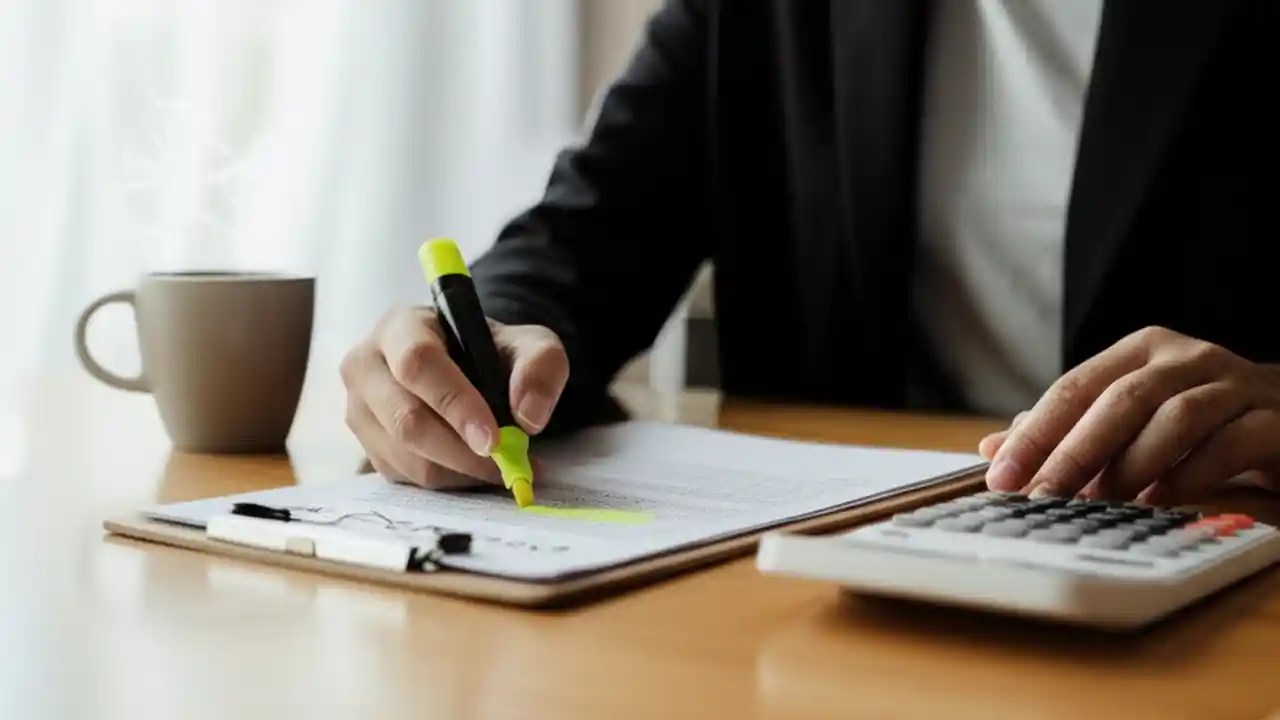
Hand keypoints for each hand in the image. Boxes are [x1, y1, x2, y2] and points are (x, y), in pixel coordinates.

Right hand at [340, 306, 567, 488]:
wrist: (467, 367)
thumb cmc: (491, 351)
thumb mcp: (530, 344)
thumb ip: (540, 367)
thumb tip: (529, 417)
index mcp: (400, 327)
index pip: (417, 365)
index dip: (454, 404)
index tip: (493, 439)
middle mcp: (365, 366)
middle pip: (405, 419)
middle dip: (460, 450)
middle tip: (504, 465)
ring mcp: (358, 409)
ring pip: (403, 456)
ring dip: (457, 471)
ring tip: (499, 468)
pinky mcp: (364, 445)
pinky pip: (403, 477)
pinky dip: (445, 481)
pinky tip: (474, 469)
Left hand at [979, 326, 1279, 503]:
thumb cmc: (1199, 422)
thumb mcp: (1130, 419)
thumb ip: (1067, 429)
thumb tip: (994, 447)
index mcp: (1143, 352)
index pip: (1075, 387)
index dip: (1035, 433)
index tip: (1001, 476)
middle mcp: (1188, 358)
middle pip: (1120, 400)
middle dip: (1074, 451)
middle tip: (1042, 496)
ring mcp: (1237, 386)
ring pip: (1175, 419)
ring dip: (1131, 466)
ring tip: (1100, 502)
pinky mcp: (1276, 421)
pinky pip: (1229, 444)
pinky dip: (1189, 476)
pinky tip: (1160, 502)